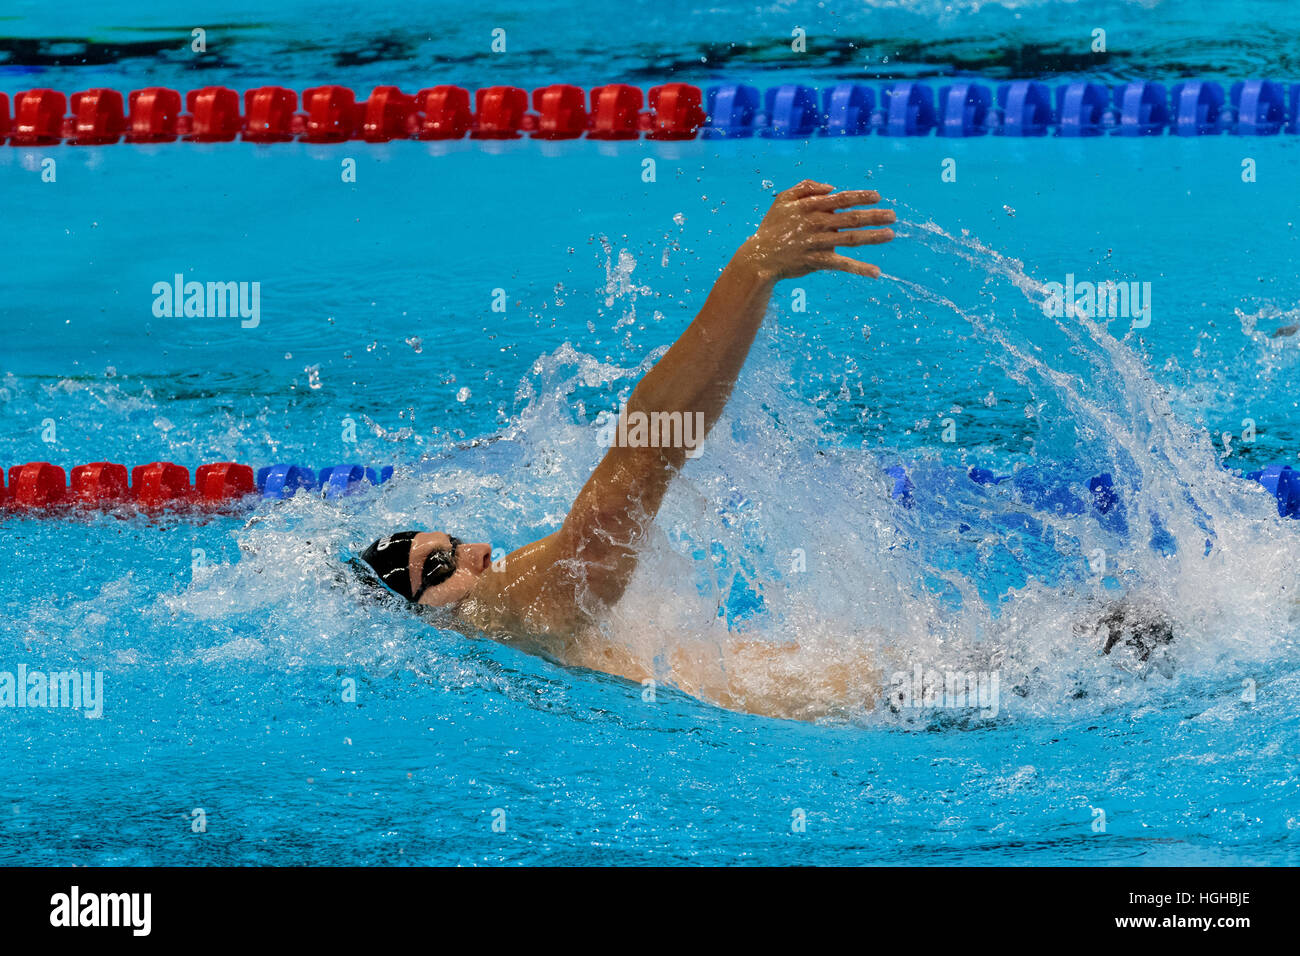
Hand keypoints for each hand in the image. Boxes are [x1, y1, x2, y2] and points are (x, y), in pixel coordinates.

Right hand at [738, 180, 894, 280]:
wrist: (759, 257)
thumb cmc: (773, 226)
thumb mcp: (783, 199)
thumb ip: (806, 187)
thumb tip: (832, 187)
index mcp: (811, 207)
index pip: (841, 199)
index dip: (861, 196)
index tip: (878, 196)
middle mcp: (817, 223)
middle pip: (852, 218)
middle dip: (875, 216)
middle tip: (893, 215)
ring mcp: (818, 243)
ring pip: (851, 239)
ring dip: (873, 237)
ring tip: (891, 234)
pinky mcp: (817, 261)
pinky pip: (842, 265)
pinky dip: (860, 269)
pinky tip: (876, 273)